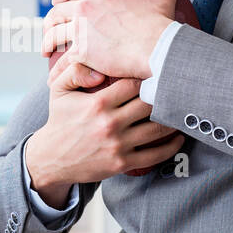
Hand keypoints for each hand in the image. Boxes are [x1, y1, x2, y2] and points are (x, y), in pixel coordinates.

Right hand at [25, 54, 184, 205]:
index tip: (157, 73)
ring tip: (181, 110)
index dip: (148, 77)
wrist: (51, 158)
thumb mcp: (58, 90)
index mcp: (98, 103)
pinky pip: (155, 154)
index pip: (134, 84)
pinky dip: (171, 146)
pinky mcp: (122, 163)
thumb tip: (101, 69)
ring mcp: (118, 145)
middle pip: (150, 104)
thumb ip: (76, 70)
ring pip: (157, 129)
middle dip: (164, 95)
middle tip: (176, 88)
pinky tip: (178, 137)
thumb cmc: (59, 121)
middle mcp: (110, 124)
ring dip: (173, 119)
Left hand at [40, 0, 181, 80]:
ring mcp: (80, 30)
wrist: (157, 46)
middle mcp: (84, 8)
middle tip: (49, 30)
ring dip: (47, 43)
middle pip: (56, 12)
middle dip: (49, 22)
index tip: (57, 3)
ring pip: (53, 34)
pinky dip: (56, 69)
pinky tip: (54, 76)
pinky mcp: (81, 51)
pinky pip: (61, 60)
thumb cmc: (159, 23)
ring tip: (46, 51)